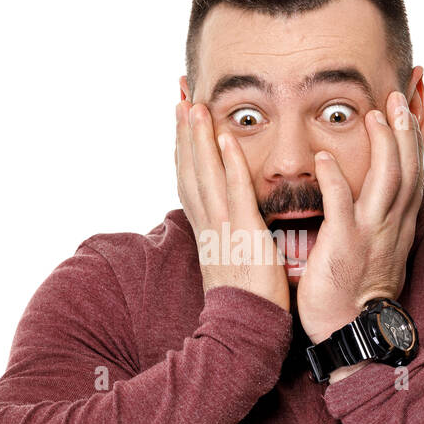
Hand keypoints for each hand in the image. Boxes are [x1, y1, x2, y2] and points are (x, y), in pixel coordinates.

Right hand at [175, 100, 289, 312]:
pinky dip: (229, 164)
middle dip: (184, 130)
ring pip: (205, 173)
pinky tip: (225, 139)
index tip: (181, 117)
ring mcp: (222, 227)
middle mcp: (207, 223)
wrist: (242, 329)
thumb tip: (230, 223)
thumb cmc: (243, 299)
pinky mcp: (243, 234)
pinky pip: (234, 192)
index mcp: (205, 228)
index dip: (184, 146)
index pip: (190, 178)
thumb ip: (228, 236)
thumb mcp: (230, 260)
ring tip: (195, 104)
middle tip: (181, 95)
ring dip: (199, 137)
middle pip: (190, 168)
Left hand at [296, 90, 423, 343]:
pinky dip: (335, 180)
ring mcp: (370, 234)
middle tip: (397, 97)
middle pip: (408, 168)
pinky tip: (324, 158)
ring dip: (382, 144)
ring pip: (387, 180)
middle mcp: (391, 224)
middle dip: (405, 130)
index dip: (413, 140)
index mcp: (398, 224)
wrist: (351, 331)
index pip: (413, 173)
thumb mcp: (376, 249)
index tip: (408, 110)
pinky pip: (342, 207)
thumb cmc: (355, 290)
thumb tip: (373, 198)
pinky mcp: (345, 246)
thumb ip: (376, 219)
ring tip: (372, 113)